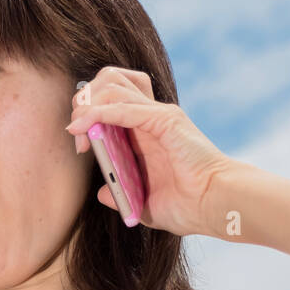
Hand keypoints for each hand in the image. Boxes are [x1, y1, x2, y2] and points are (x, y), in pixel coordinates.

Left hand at [65, 66, 234, 236]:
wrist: (214, 208)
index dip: (86, 113)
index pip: (110, 98)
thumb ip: (121, 194)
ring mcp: (159, 114)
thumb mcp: (143, 203)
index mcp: (146, 131)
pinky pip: (124, 106)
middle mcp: (152, 116)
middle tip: (76, 133)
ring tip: (78, 133)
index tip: (79, 144)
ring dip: (87, 107)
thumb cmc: (187, 207)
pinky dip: (98, 113)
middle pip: (109, 81)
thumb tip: (102, 192)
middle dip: (83, 102)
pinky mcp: (166, 119)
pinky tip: (84, 128)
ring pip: (112, 86)